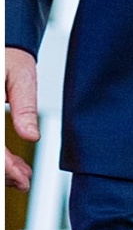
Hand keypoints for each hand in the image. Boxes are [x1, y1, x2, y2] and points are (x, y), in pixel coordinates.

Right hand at [6, 48, 36, 185]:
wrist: (2, 46)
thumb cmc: (9, 57)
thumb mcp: (21, 76)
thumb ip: (24, 107)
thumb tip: (31, 136)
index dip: (3, 165)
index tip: (22, 178)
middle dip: (1, 172)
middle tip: (24, 182)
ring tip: (21, 176)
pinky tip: (12, 166)